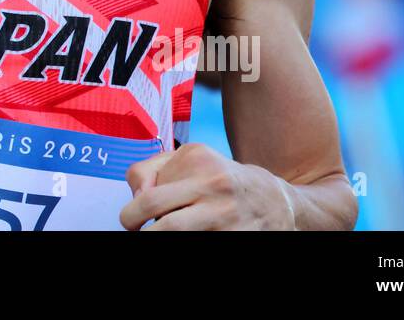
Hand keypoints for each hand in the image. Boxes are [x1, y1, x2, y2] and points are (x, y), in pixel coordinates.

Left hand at [120, 143, 294, 230]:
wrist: (272, 200)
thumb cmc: (218, 180)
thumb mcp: (186, 160)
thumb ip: (151, 170)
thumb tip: (136, 196)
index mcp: (198, 160)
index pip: (148, 196)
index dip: (132, 213)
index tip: (132, 220)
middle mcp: (215, 185)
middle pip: (161, 219)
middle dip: (140, 230)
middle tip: (136, 231)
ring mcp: (228, 215)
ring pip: (177, 233)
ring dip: (162, 234)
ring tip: (162, 230)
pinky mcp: (238, 235)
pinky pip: (200, 242)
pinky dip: (189, 238)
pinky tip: (192, 231)